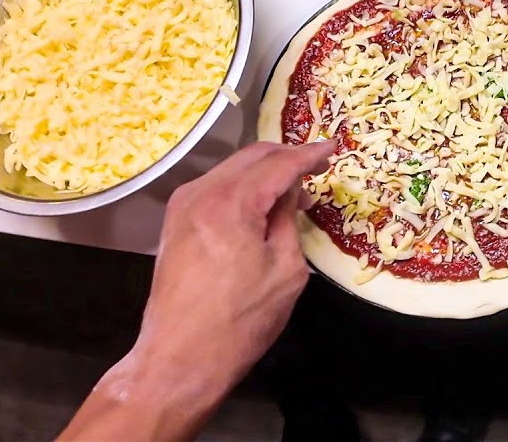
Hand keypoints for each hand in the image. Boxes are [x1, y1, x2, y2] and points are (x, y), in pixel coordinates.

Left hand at [117, 141, 334, 406]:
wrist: (180, 359)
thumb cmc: (240, 320)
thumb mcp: (285, 269)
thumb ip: (287, 219)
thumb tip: (291, 191)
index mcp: (230, 202)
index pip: (278, 163)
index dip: (308, 155)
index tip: (332, 149)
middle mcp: (200, 193)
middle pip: (250, 157)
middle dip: (285, 158)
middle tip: (316, 170)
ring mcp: (182, 207)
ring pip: (231, 171)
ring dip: (263, 174)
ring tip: (293, 195)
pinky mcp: (175, 224)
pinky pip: (215, 189)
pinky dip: (242, 189)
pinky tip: (260, 207)